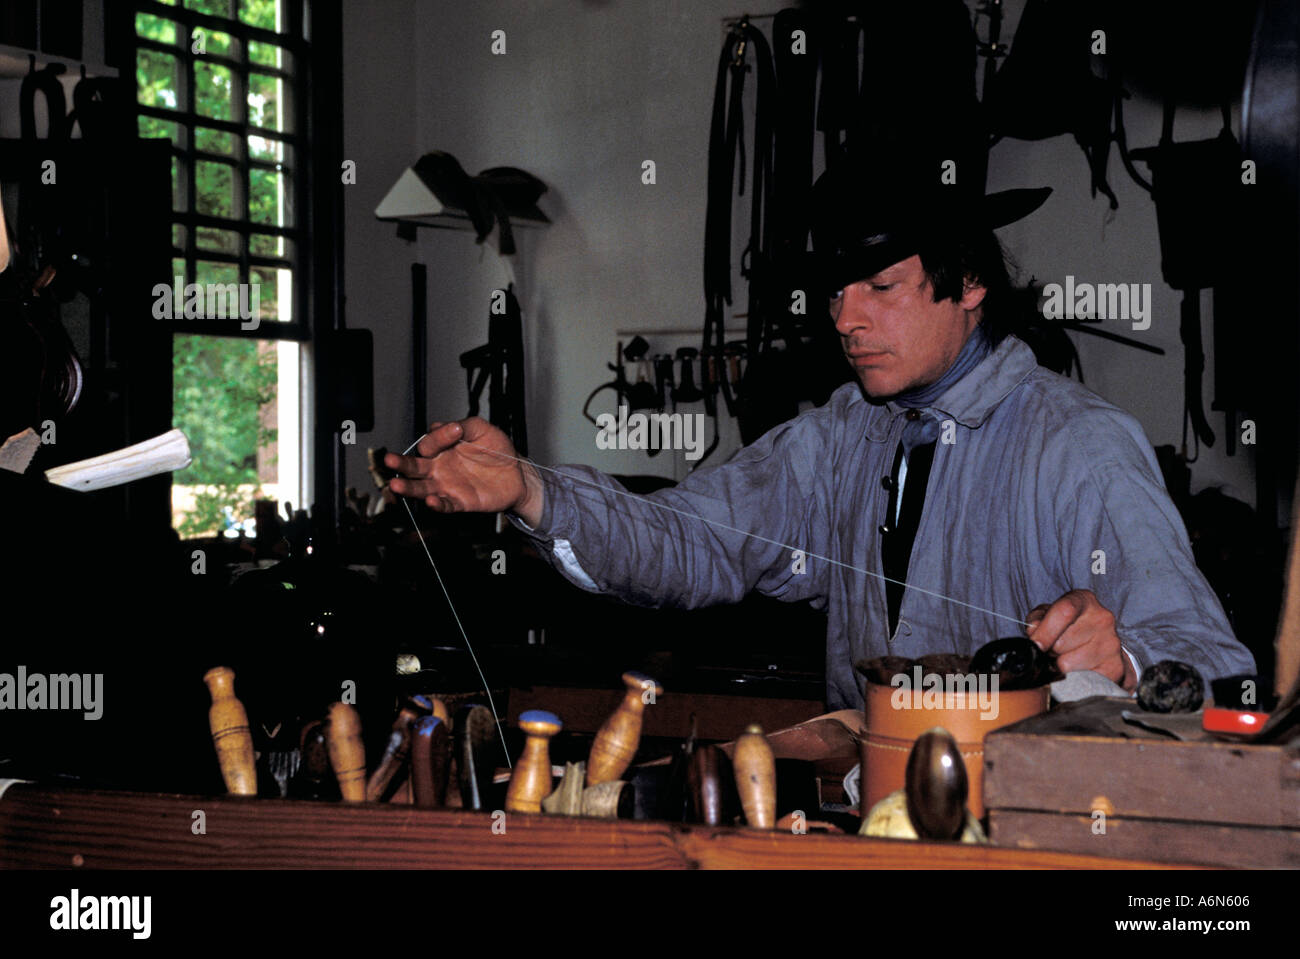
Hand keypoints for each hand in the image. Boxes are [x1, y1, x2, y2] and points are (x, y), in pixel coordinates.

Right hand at [384, 418, 543, 525]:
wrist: (517, 472)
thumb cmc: (496, 449)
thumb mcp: (482, 429)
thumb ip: (464, 425)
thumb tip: (449, 426)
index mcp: (441, 448)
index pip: (428, 443)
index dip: (437, 438)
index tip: (454, 431)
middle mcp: (439, 468)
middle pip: (414, 467)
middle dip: (401, 464)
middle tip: (389, 460)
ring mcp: (447, 485)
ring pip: (422, 488)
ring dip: (409, 487)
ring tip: (396, 485)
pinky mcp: (460, 502)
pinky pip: (445, 505)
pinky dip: (436, 504)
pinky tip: (431, 501)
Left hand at [1025, 589, 1137, 691]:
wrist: (1101, 645)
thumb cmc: (1069, 627)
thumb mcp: (1048, 615)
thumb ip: (1036, 619)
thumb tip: (1034, 632)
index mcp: (1084, 600)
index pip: (1064, 611)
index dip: (1045, 631)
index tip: (1036, 644)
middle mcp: (1103, 618)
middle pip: (1062, 642)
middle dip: (1050, 650)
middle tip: (1053, 650)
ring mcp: (1111, 643)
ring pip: (1068, 664)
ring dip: (1060, 666)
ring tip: (1066, 658)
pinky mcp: (1115, 667)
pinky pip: (1080, 680)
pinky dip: (1072, 678)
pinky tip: (1077, 669)